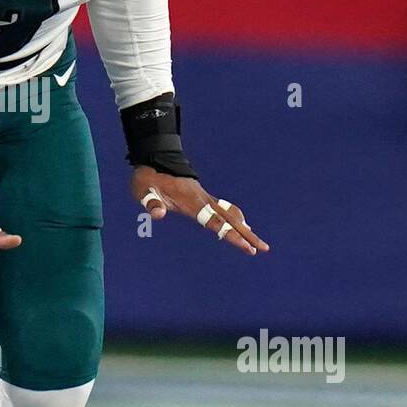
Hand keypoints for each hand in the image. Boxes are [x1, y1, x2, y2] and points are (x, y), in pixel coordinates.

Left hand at [131, 166, 268, 255]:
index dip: (231, 235)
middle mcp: (202, 200)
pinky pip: (223, 207)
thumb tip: (158, 214)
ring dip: (244, 227)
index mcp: (191, 202)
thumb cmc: (148, 177)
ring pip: (229, 213)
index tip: (246, 246)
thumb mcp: (143, 190)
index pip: (216, 223)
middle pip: (230, 220)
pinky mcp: (202, 196)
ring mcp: (204, 197)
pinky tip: (242, 224)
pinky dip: (235, 217)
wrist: (154, 158)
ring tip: (257, 241)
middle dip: (247, 235)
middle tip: (263, 248)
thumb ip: (152, 202)